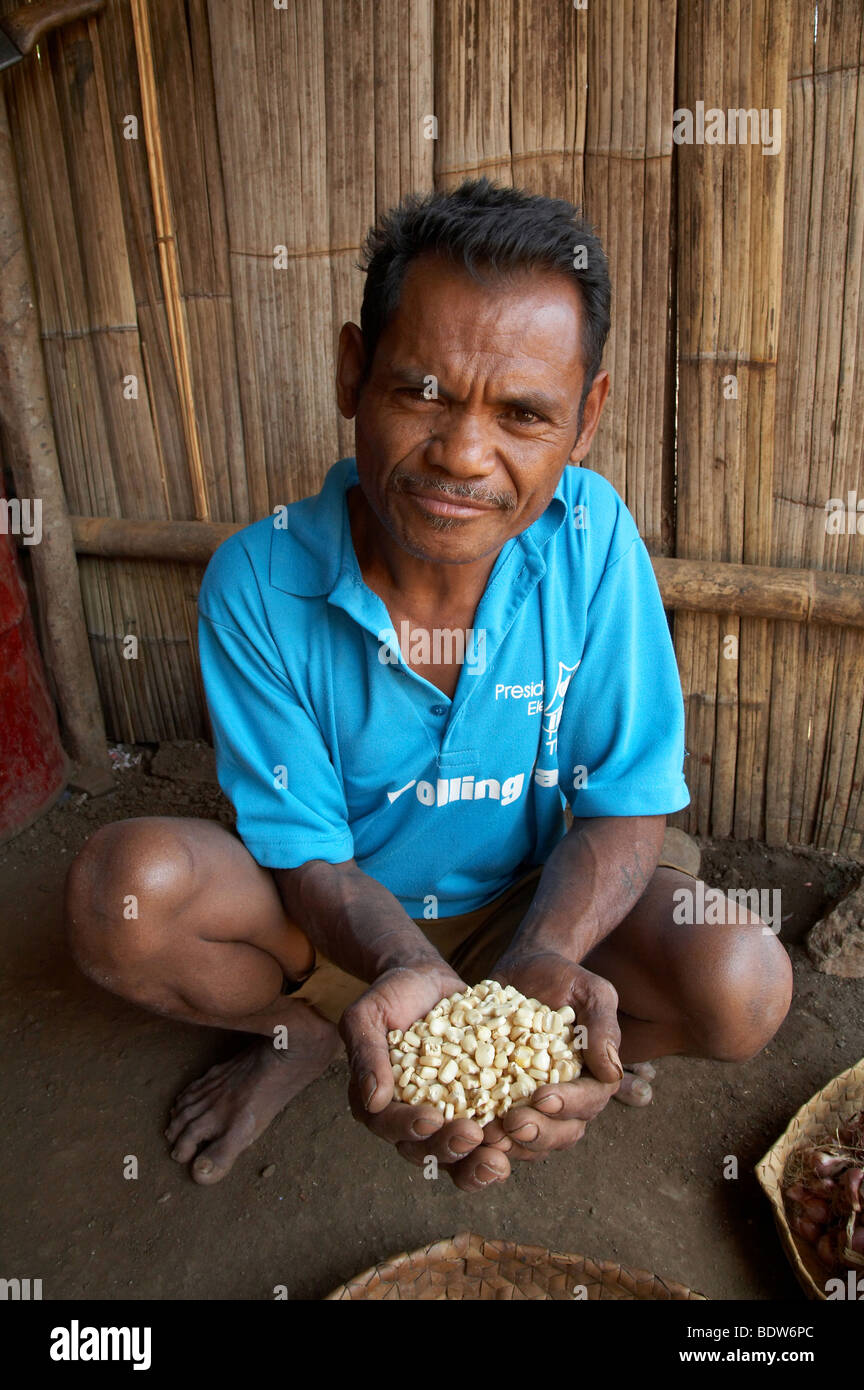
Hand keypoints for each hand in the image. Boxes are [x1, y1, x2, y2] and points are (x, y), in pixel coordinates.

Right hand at [340, 960, 512, 1191]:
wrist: (429, 982)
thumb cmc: (393, 996)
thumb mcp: (370, 1015)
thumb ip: (367, 1053)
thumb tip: (373, 1100)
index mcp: (378, 1103)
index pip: (387, 1125)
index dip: (408, 1127)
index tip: (431, 1119)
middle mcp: (409, 1119)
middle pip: (425, 1150)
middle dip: (449, 1147)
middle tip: (473, 1135)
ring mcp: (446, 1119)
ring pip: (458, 1156)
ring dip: (478, 1163)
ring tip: (500, 1161)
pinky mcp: (476, 1110)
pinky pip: (489, 1136)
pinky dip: (505, 1144)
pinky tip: (523, 1141)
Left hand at [481, 949, 623, 1161]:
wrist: (523, 970)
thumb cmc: (562, 978)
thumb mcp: (590, 991)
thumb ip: (603, 1026)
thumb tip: (611, 1071)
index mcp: (594, 1075)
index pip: (590, 1100)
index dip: (569, 1104)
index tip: (543, 1097)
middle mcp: (570, 1097)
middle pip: (563, 1131)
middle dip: (540, 1132)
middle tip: (513, 1123)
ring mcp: (536, 1104)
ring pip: (532, 1140)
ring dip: (513, 1143)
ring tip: (489, 1134)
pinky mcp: (504, 1101)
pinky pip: (500, 1128)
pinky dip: (487, 1134)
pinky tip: (468, 1127)